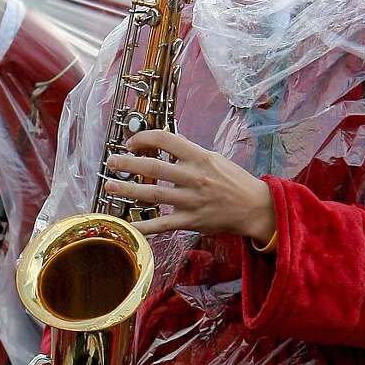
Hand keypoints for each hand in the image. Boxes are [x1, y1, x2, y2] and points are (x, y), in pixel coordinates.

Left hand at [103, 130, 276, 241]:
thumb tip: (164, 147)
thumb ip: (189, 154)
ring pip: (152, 193)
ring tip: (110, 186)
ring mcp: (190, 200)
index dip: (144, 137)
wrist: (255, 208)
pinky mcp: (190, 221)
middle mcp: (193, 177)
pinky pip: (161, 224)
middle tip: (111, 162)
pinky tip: (126, 226)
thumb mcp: (214, 159)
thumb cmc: (234, 181)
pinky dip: (143, 226)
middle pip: (153, 166)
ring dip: (127, 189)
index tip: (132, 142)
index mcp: (199, 157)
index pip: (166, 139)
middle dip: (127, 162)